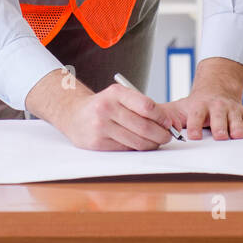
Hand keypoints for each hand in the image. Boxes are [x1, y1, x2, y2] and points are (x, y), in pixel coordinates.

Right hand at [55, 84, 177, 150]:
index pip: (147, 106)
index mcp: (115, 93)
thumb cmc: (104, 106)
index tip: (168, 123)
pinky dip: (138, 149)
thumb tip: (167, 123)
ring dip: (152, 144)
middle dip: (161, 135)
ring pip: (137, 141)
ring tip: (156, 142)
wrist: (74, 115)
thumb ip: (141, 106)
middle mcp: (107, 108)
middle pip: (144, 127)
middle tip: (167, 137)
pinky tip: (141, 145)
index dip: (162, 117)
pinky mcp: (97, 143)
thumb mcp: (119, 97)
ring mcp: (101, 127)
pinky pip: (126, 149)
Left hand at [163, 57, 242, 140]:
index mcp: (199, 107)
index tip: (192, 135)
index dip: (194, 125)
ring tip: (237, 135)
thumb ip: (166, 116)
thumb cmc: (196, 105)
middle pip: (218, 117)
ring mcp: (231, 110)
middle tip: (220, 136)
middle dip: (219, 126)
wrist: (216, 89)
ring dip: (237, 127)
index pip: (196, 115)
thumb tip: (148, 122)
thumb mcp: (179, 108)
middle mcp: (217, 107)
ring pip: (235, 118)